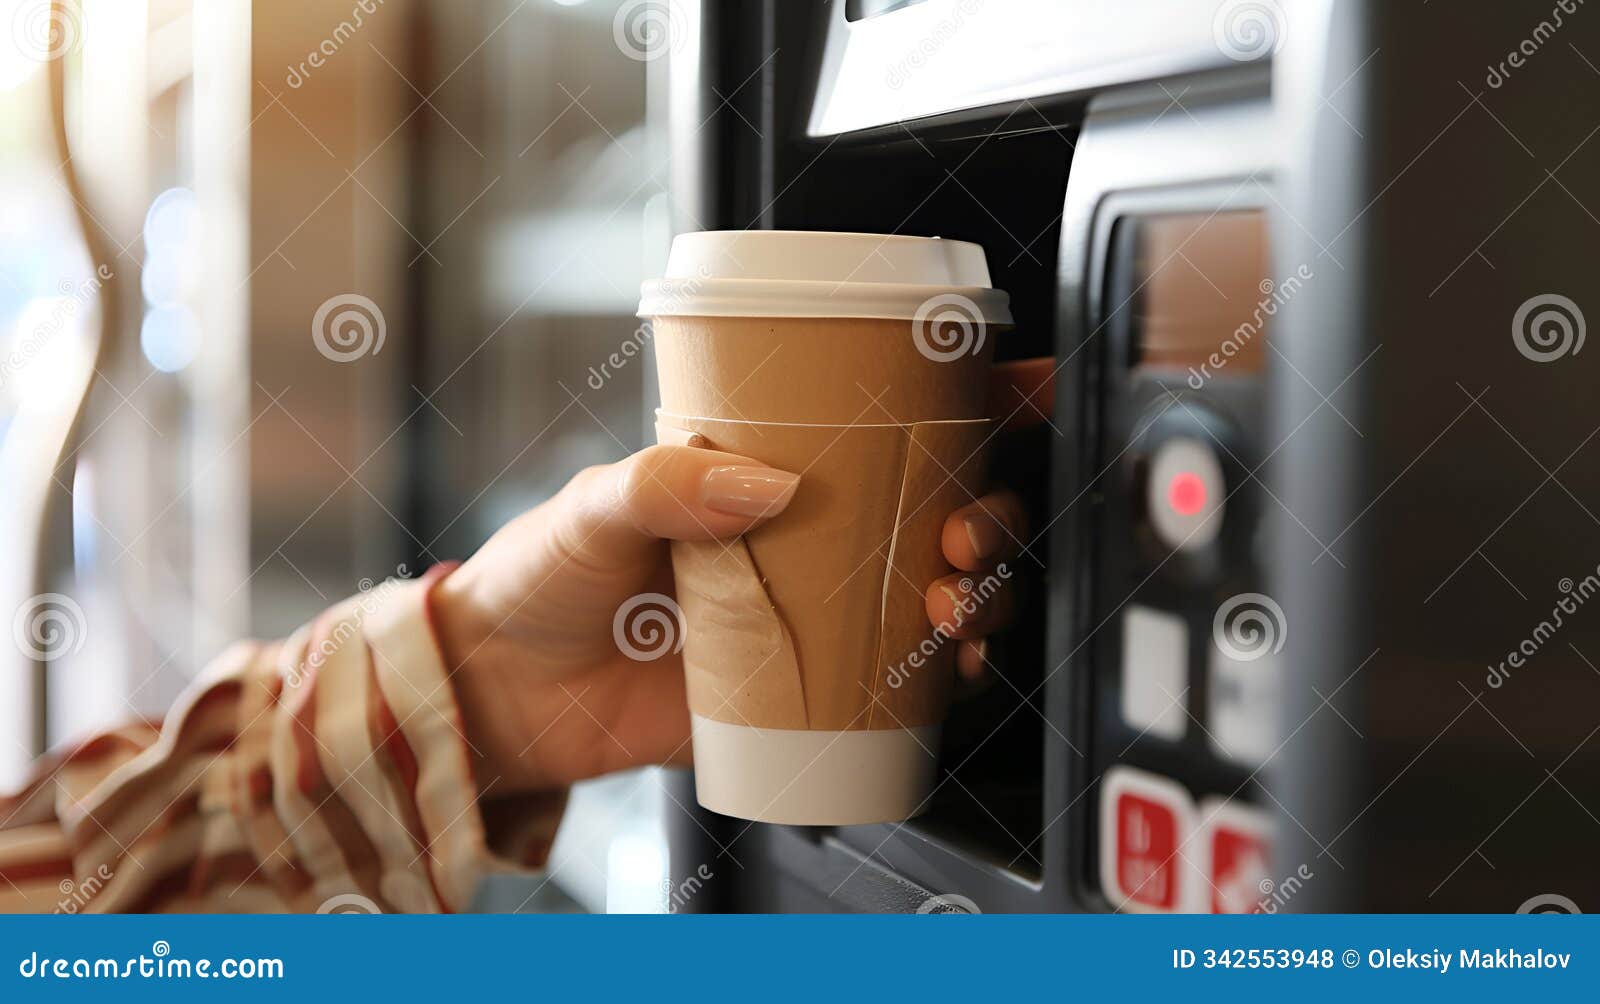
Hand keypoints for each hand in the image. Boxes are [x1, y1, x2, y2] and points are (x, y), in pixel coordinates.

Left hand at [434, 360, 1050, 796]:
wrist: (501, 696)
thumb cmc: (540, 579)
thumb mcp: (592, 506)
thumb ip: (663, 485)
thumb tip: (762, 484)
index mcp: (770, 473)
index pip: (889, 422)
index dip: (977, 400)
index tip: (1029, 381)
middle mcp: (811, 542)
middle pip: (943, 512)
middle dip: (989, 514)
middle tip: (960, 534)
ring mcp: (817, 619)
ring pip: (939, 596)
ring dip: (980, 596)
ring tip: (950, 604)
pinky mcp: (808, 695)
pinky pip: (903, 685)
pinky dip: (946, 676)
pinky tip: (949, 667)